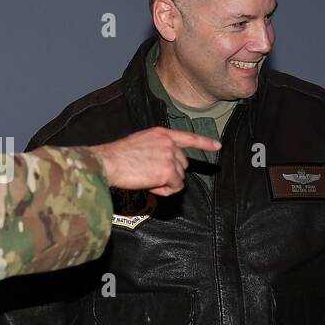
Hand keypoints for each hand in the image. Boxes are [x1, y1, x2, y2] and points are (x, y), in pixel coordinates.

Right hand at [91, 127, 220, 195]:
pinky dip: (164, 191)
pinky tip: (150, 186)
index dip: (204, 142)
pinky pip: (176, 187)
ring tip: (146, 180)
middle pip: (183, 164)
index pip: (187, 137)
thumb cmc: (115, 157)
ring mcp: (170, 156)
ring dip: (166, 183)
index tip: (217, 146)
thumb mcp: (139, 143)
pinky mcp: (168, 171)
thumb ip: (156, 149)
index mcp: (161, 133)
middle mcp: (169, 142)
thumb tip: (165, 166)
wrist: (107, 163)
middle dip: (170, 173)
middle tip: (148, 176)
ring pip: (180, 177)